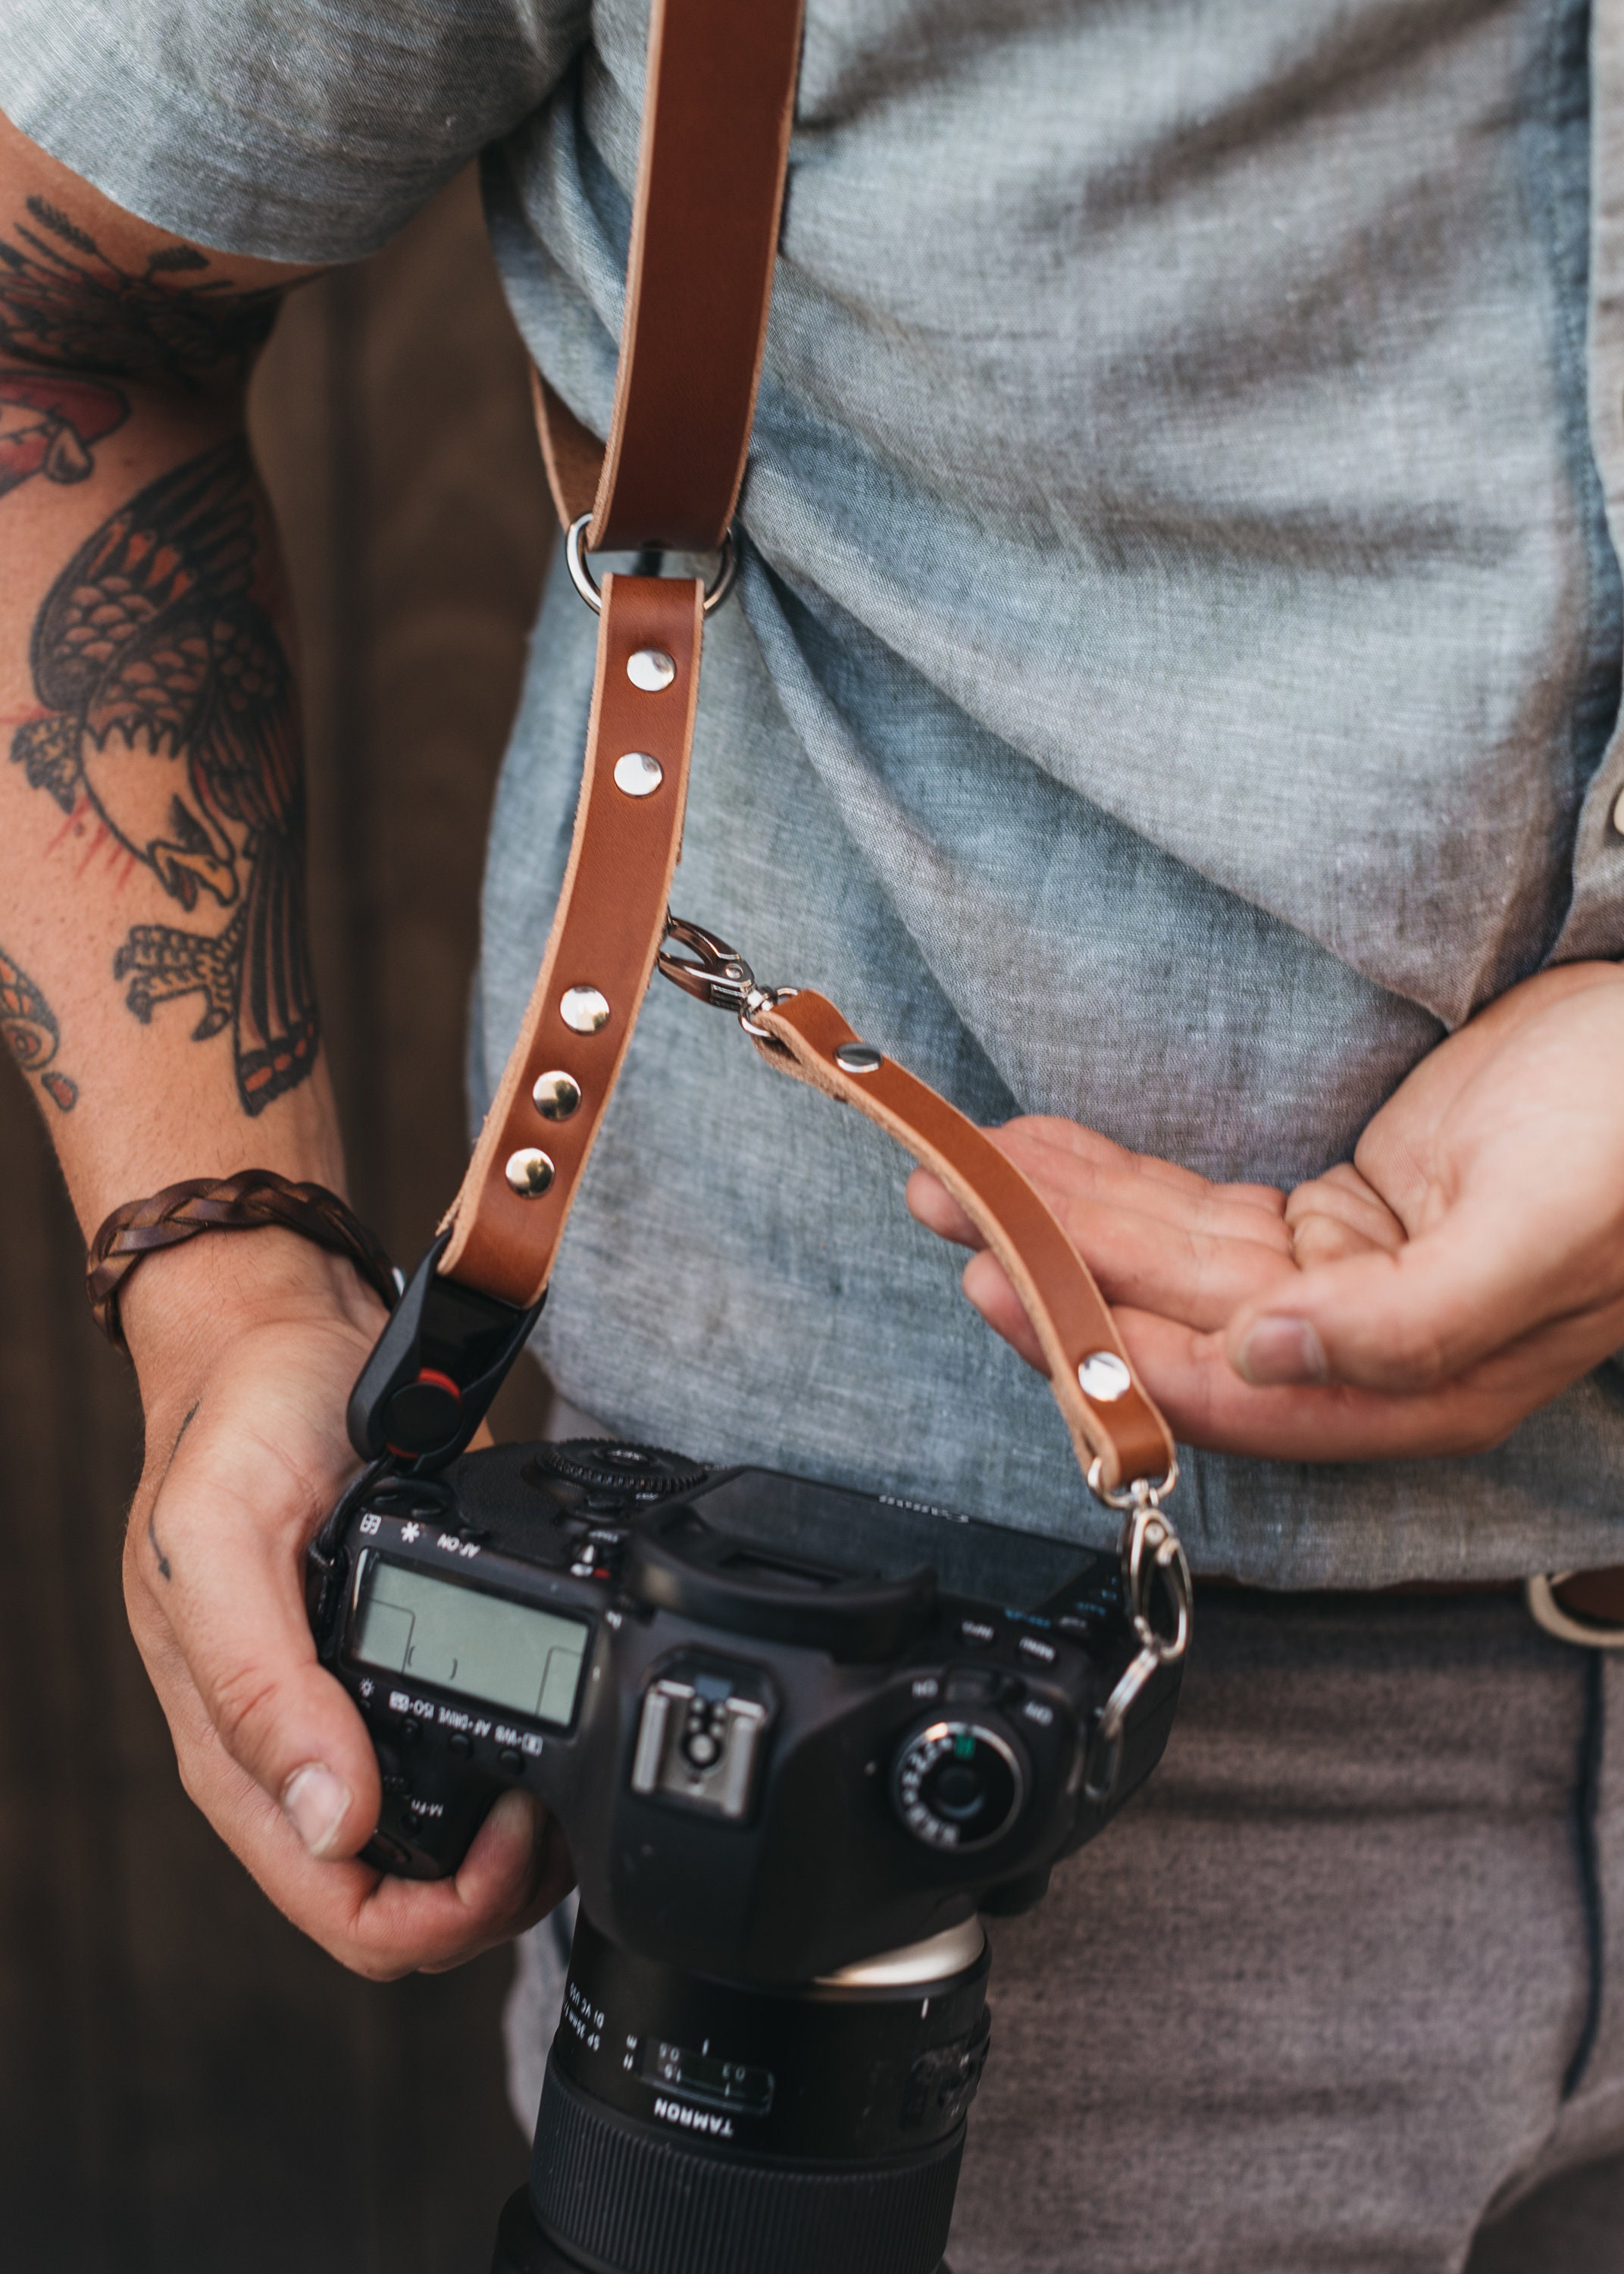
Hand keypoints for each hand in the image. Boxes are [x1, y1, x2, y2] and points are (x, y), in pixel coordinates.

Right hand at [122, 1235, 571, 1977]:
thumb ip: (259, 1684)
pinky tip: (555, 1733)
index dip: (434, 1912)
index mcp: (236, 1744)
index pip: (339, 1906)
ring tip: (564, 1781)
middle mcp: (300, 1747)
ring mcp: (356, 1711)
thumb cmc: (234, 1426)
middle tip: (553, 1811)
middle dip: (492, 1892)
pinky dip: (520, 1770)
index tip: (508, 1839)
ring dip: (515, 1848)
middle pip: (400, 1900)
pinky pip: (463, 1764)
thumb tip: (331, 1820)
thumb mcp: (219, 1537)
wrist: (283, 1337)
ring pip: (440, 1851)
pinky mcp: (407, 1661)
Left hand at [907, 962, 1623, 1462]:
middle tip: (948, 1202)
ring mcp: (1344, 1279)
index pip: (1221, 1387)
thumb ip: (1409, 1325)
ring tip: (965, 1171)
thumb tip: (1269, 1362)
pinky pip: (1201, 1208)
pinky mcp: (1337, 1216)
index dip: (1100, 1341)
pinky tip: (1051, 1156)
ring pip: (1173, 1259)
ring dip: (1068, 1216)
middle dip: (1054, 1264)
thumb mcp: (1537, 1236)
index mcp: (1416, 1383)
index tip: (999, 1279)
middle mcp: (1364, 1347)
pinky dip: (1123, 1179)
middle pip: (1172, 1317)